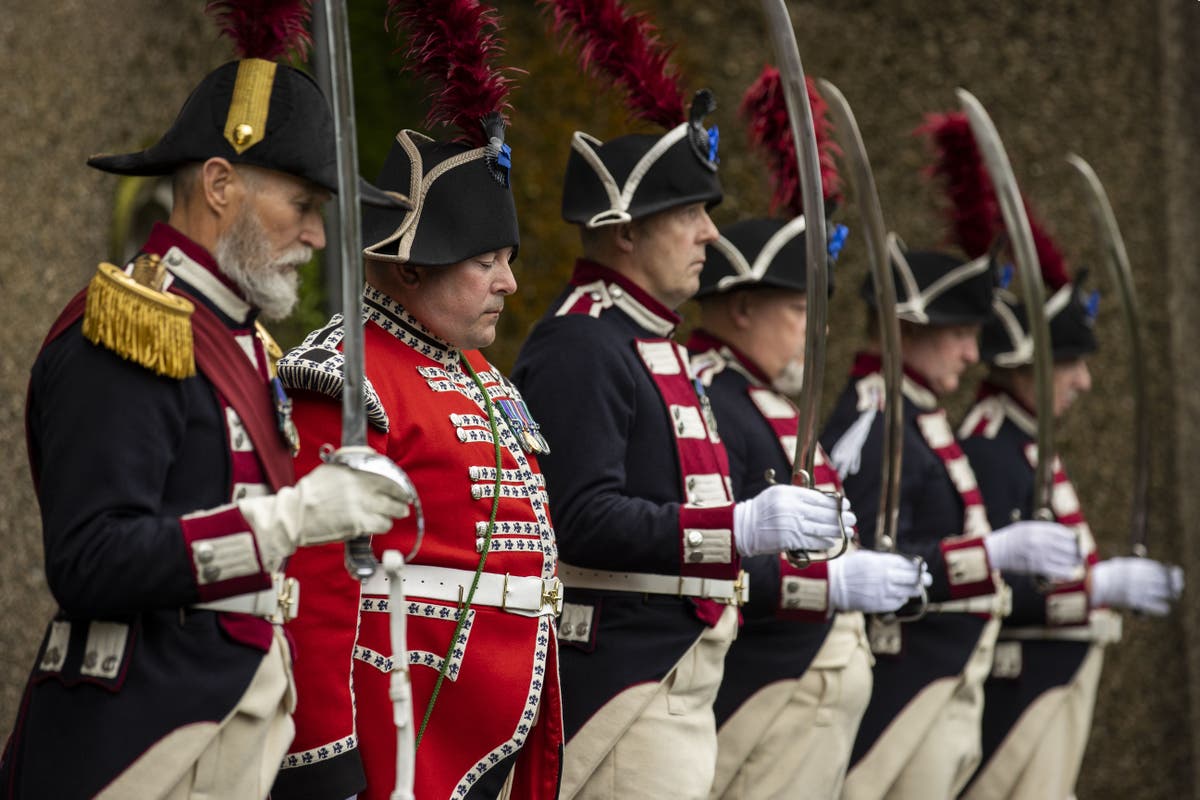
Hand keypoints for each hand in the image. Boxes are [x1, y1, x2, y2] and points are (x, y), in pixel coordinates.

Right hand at [239, 463, 412, 570]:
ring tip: (393, 514)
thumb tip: (372, 457)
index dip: (399, 483)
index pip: (387, 473)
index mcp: (353, 470)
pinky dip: (384, 525)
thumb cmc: (310, 493)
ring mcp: (360, 505)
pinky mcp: (358, 523)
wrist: (295, 515)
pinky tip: (380, 524)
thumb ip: (351, 461)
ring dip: (394, 513)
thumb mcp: (330, 468)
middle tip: (402, 503)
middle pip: (394, 491)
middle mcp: (360, 485)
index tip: (402, 488)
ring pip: (391, 509)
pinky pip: (382, 524)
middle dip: (401, 499)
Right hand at [733, 484, 855, 556]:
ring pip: (820, 528)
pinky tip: (832, 540)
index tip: (845, 504)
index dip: (834, 502)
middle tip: (852, 518)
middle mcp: (790, 508)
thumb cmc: (762, 510)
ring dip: (837, 530)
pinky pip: (812, 541)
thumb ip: (798, 495)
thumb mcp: (777, 494)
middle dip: (840, 517)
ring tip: (848, 531)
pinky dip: (824, 541)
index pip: (818, 497)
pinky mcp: (788, 540)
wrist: (743, 527)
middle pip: (822, 513)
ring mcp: (790, 525)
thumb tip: (823, 501)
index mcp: (788, 493)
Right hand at [828, 550, 930, 612]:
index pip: (908, 564)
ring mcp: (883, 592)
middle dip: (922, 579)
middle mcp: (885, 577)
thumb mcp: (868, 557)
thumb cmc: (851, 568)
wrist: (835, 584)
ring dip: (913, 590)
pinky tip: (900, 596)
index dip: (917, 566)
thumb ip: (886, 559)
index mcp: (882, 562)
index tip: (922, 567)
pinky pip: (898, 603)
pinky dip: (901, 599)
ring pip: (907, 592)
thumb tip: (905, 563)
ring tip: (915, 589)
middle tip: (927, 579)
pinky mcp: (880, 604)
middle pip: (912, 579)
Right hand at [984, 520, 1081, 579]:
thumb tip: (1065, 535)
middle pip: (1068, 546)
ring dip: (1072, 563)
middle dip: (1076, 552)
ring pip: (1066, 559)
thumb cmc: (1010, 539)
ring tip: (1074, 564)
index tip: (1077, 542)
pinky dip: (1066, 573)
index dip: (1074, 538)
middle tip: (1079, 555)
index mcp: (1038, 528)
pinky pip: (1058, 571)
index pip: (1064, 533)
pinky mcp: (1037, 566)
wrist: (994, 551)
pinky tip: (1068, 573)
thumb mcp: (1026, 527)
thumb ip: (1044, 530)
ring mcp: (1039, 553)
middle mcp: (1040, 540)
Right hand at [1090, 557, 1183, 615]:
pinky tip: (1164, 608)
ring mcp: (1138, 589)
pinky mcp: (1135, 601)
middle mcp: (1139, 577)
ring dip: (1169, 595)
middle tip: (1176, 588)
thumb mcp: (1122, 564)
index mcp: (1136, 566)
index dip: (1169, 573)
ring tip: (1171, 597)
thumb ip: (1137, 566)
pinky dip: (1162, 608)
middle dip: (1172, 584)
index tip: (1173, 575)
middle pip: (1164, 581)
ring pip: (1163, 593)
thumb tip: (1154, 570)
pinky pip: (1156, 606)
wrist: (1094, 586)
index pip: (1160, 569)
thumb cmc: (1107, 575)